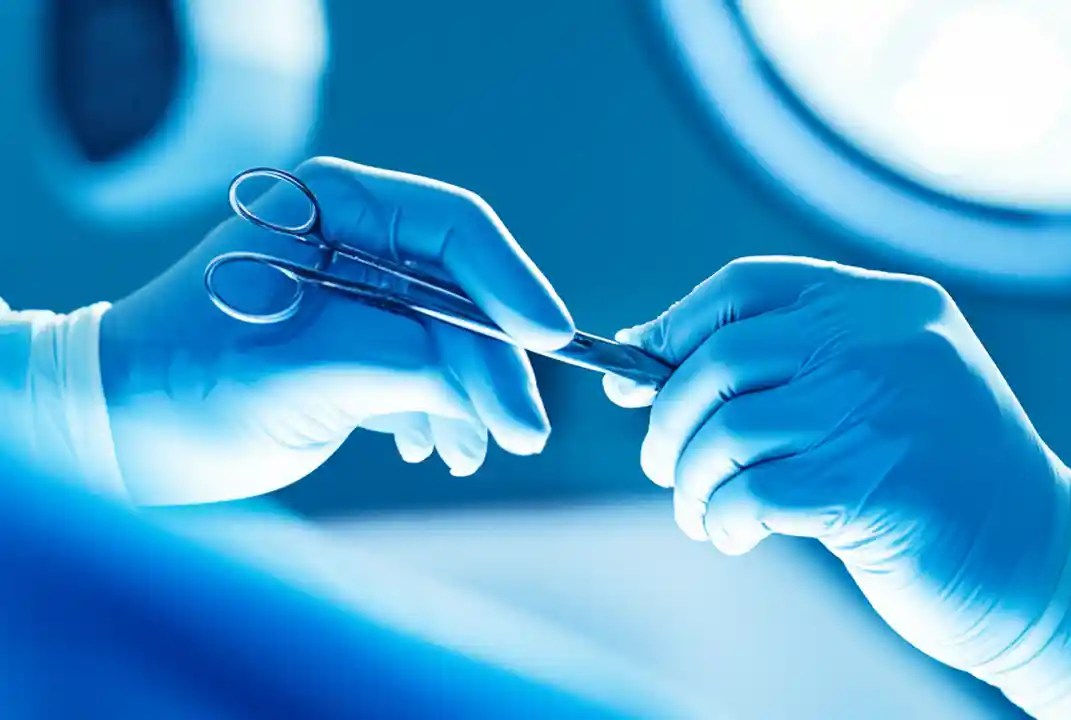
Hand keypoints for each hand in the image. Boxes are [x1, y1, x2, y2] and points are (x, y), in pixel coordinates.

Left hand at [101, 157, 572, 504]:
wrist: (121, 436)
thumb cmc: (187, 386)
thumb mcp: (306, 369)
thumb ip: (413, 366)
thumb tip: (508, 394)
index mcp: (334, 208)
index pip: (455, 228)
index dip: (513, 282)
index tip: (550, 341)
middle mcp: (357, 243)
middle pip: (467, 292)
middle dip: (496, 363)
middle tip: (523, 431)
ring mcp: (363, 298)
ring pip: (459, 340)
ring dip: (474, 399)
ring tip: (469, 453)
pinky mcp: (364, 349)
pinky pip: (433, 374)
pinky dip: (446, 415)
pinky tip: (437, 449)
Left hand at [606, 257, 1070, 717]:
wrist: (1046, 563)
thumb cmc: (940, 481)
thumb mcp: (875, 397)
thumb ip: (781, 372)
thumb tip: (639, 363)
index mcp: (885, 305)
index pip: (747, 287)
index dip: (674, 326)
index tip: (636, 374)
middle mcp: (885, 342)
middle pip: (722, 357)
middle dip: (668, 419)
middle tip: (668, 466)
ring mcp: (884, 409)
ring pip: (727, 430)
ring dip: (692, 482)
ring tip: (704, 514)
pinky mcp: (877, 485)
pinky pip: (753, 492)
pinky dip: (723, 519)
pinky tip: (734, 536)